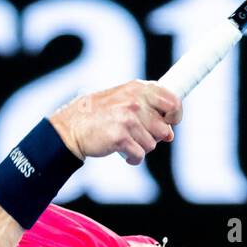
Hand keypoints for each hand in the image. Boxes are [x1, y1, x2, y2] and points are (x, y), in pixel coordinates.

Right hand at [47, 79, 181, 164]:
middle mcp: (135, 101)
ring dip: (141, 147)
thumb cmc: (97, 115)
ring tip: (125, 142)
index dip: (175, 115)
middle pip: (163, 129)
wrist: (71, 128)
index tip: (171, 122)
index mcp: (138, 88)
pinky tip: (123, 153)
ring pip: (152, 144)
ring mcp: (128, 119)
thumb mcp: (121, 97)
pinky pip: (140, 154)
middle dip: (153, 137)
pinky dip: (133, 158)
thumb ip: (145, 104)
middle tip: (137, 135)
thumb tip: (170, 129)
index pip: (173, 101)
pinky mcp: (121, 137)